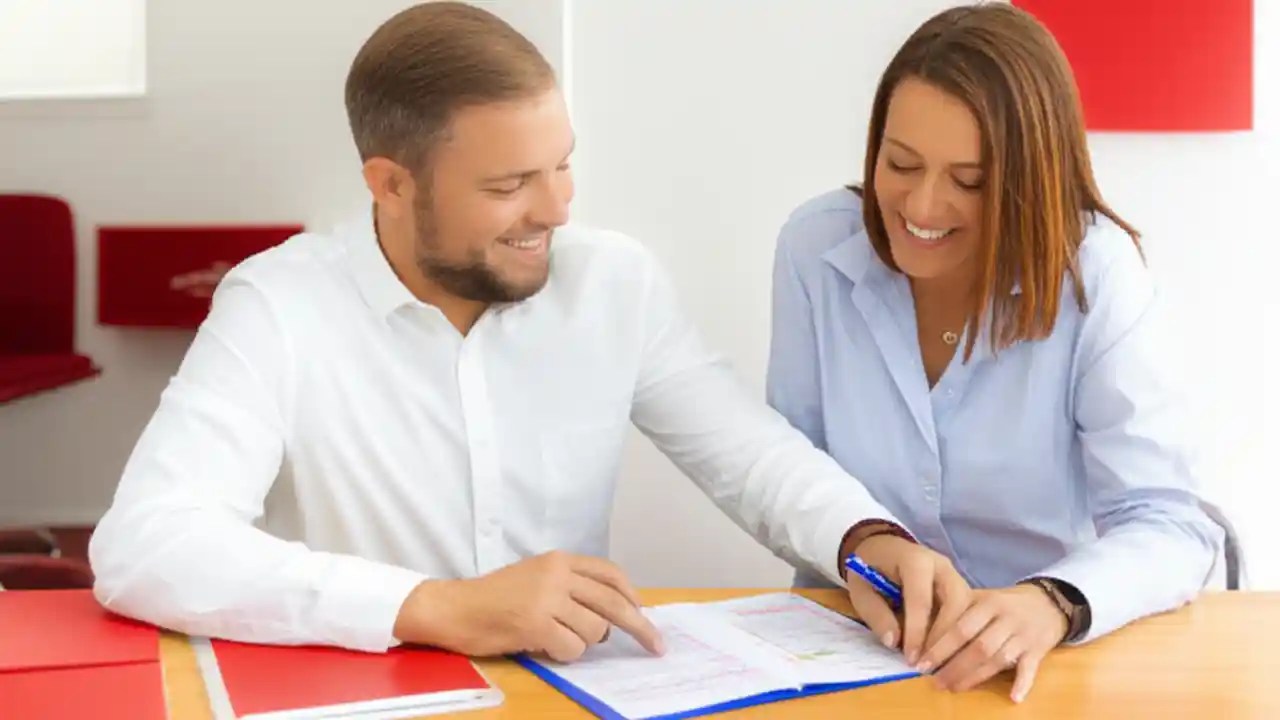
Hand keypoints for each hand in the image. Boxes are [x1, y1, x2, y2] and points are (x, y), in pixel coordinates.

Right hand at [393, 551, 665, 662]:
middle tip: (656, 645)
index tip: (644, 613)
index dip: (632, 596)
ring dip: (583, 643)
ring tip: (557, 638)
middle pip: (613, 602)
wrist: (455, 607)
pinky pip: (572, 648)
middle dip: (640, 627)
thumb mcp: (536, 577)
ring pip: (594, 630)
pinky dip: (565, 655)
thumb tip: (612, 617)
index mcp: (560, 560)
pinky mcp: (535, 624)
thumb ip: (572, 588)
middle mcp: (557, 574)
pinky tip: (546, 647)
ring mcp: (546, 598)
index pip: (610, 574)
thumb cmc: (494, 597)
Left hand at [843, 532, 971, 667]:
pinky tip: (945, 654)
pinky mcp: (959, 587)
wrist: (881, 549)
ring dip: (955, 639)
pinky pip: (968, 612)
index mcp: (914, 560)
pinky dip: (959, 635)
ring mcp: (953, 575)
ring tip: (938, 663)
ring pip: (967, 608)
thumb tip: (895, 643)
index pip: (920, 599)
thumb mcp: (860, 590)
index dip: (917, 632)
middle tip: (929, 664)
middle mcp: (940, 565)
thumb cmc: (869, 569)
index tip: (911, 659)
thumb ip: (876, 614)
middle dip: (943, 636)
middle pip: (955, 602)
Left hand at [919, 585, 1067, 702]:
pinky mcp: (1039, 650)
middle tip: (936, 681)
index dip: (940, 647)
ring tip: (955, 688)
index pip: (961, 627)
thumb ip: (959, 609)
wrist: (1049, 601)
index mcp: (988, 603)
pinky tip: (1013, 697)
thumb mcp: (984, 597)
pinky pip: (1030, 668)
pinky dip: (1022, 683)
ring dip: (976, 677)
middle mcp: (1006, 618)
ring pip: (998, 659)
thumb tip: (924, 630)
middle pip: (978, 646)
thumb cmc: (1006, 603)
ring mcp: (1023, 635)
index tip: (922, 662)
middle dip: (954, 666)